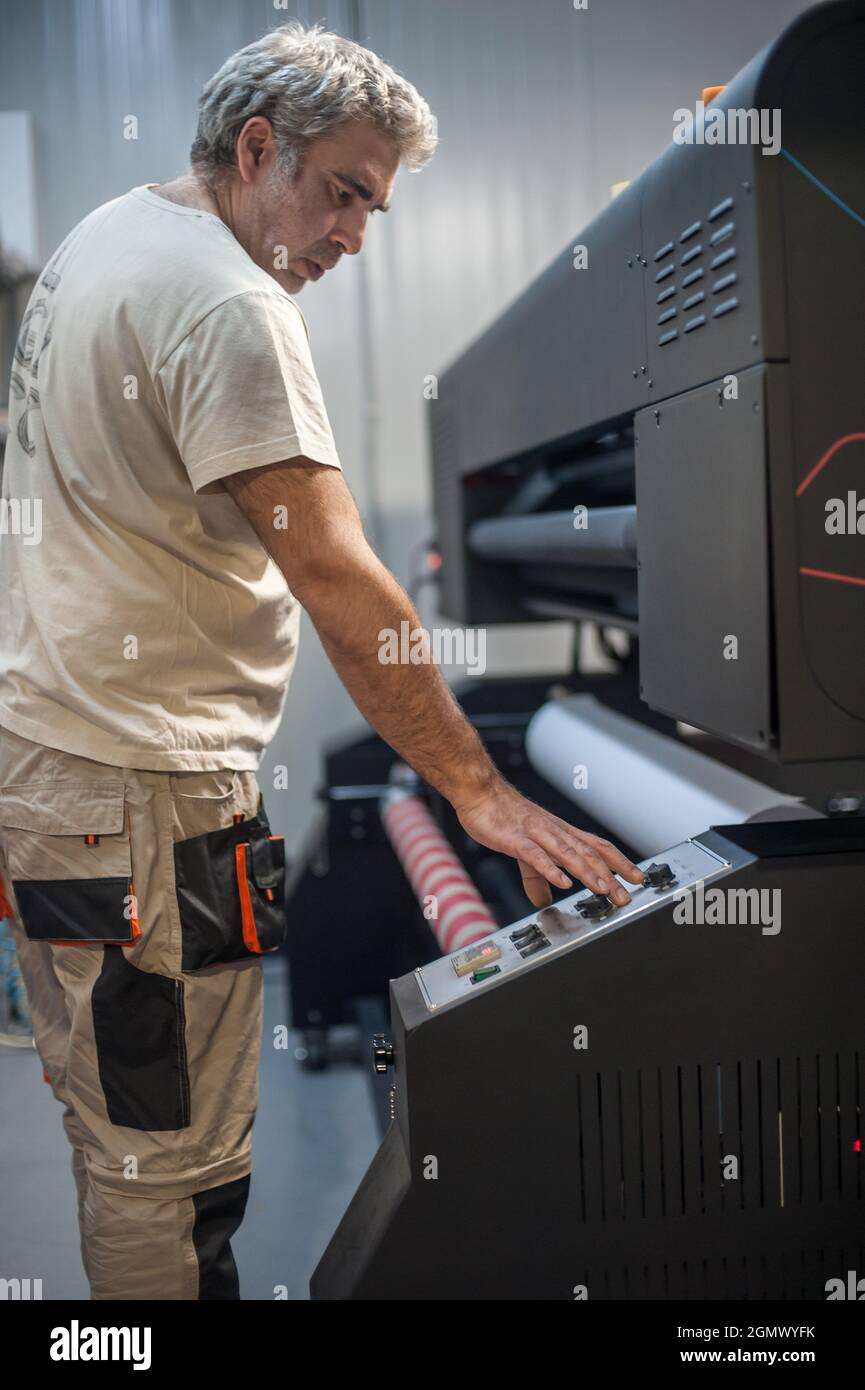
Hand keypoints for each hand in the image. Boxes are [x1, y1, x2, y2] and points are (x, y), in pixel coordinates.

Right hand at [452, 777, 643, 908]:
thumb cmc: (501, 815)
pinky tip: (562, 882)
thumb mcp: (524, 852)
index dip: (619, 862)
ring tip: (603, 889)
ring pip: (568, 853)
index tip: (637, 877)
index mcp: (560, 833)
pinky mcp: (516, 839)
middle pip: (588, 854)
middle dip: (610, 875)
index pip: (597, 847)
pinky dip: (551, 869)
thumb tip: (544, 899)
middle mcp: (554, 831)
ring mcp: (536, 834)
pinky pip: (536, 856)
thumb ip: (537, 877)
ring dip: (588, 872)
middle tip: (626, 895)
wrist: (479, 792)